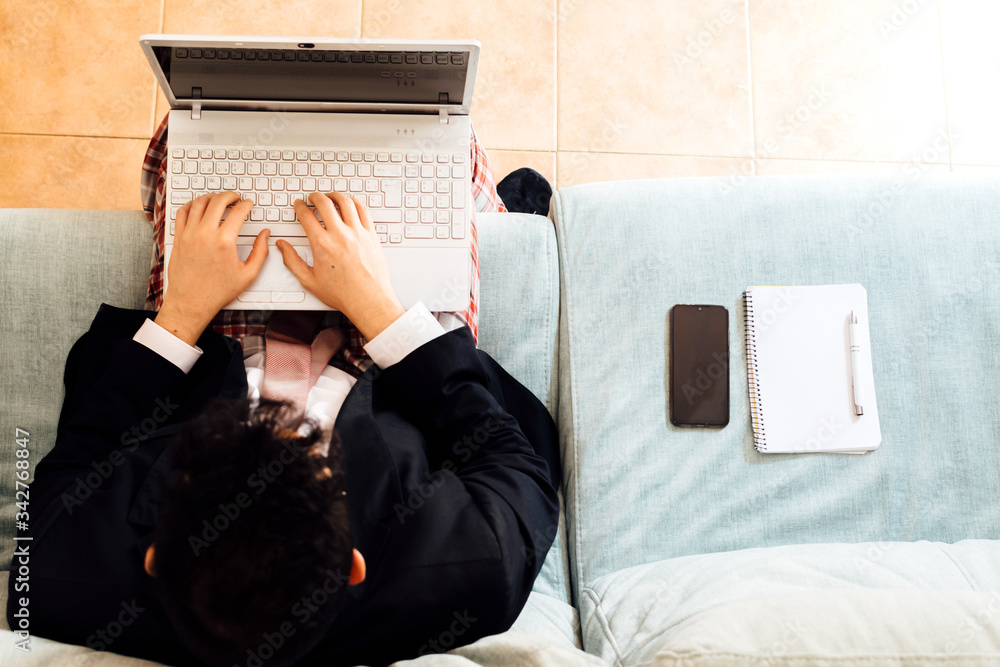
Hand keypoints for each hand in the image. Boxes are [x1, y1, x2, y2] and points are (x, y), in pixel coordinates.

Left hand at [156, 192, 268, 344]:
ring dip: (211, 197)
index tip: (248, 204)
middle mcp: (205, 234)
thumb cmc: (218, 291)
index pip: (238, 212)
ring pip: (199, 203)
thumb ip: (260, 252)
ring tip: (218, 199)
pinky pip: (182, 212)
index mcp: (225, 242)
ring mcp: (189, 234)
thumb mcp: (248, 275)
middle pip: (218, 201)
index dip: (246, 204)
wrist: (191, 301)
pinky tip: (198, 206)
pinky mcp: (178, 238)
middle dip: (229, 195)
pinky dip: (191, 204)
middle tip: (235, 197)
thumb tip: (265, 235)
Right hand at [277, 192, 403, 340]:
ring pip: (345, 202)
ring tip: (330, 196)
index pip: (306, 216)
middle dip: (315, 196)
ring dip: (335, 195)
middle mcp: (340, 235)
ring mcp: (358, 233)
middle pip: (325, 203)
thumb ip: (292, 261)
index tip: (299, 205)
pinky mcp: (371, 235)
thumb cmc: (343, 294)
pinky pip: (363, 210)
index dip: (299, 206)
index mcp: (322, 245)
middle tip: (312, 197)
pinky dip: (354, 202)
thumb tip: (282, 246)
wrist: (368, 300)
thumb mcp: (310, 281)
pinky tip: (350, 203)